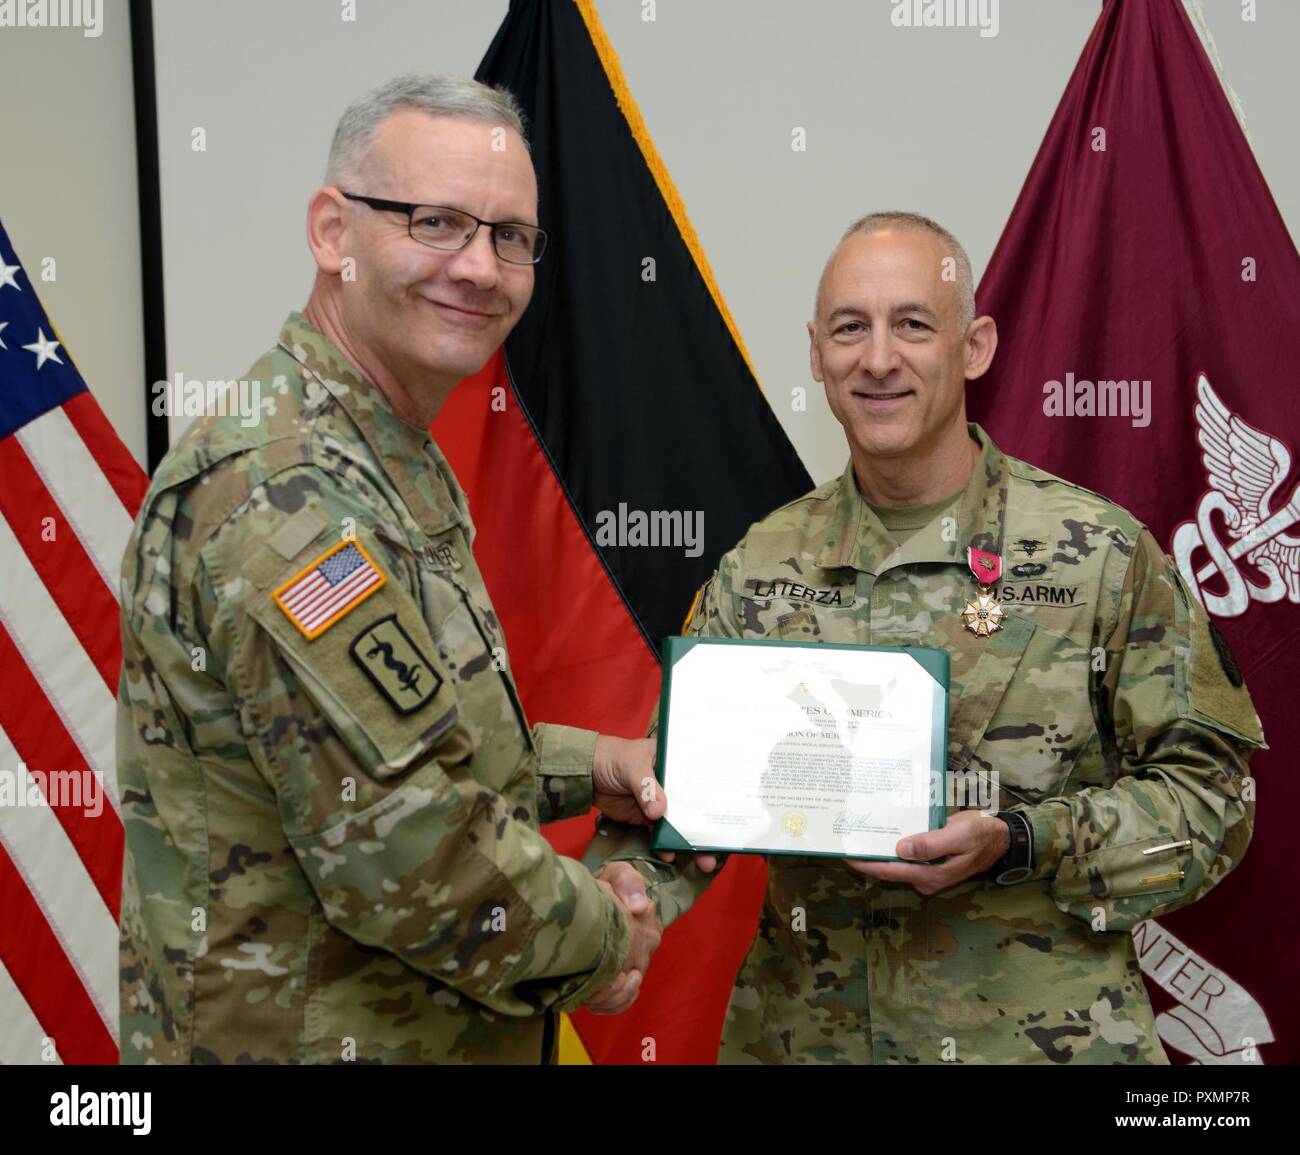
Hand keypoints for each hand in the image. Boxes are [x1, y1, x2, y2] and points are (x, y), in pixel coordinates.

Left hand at [584, 862, 662, 1014]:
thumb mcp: (618, 873)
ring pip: (627, 994)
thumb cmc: (609, 881)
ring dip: (607, 998)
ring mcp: (637, 961)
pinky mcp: (625, 974)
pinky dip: (609, 1005)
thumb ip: (628, 883)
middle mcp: (646, 944)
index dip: (615, 965)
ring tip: (589, 992)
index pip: (637, 951)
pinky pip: (623, 1001)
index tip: (596, 966)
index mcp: (647, 920)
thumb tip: (638, 907)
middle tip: (585, 983)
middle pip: (632, 979)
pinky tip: (592, 999)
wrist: (598, 890)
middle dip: (608, 987)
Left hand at [591, 735, 717, 870]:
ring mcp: (661, 803)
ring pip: (681, 825)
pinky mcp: (648, 819)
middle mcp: (674, 785)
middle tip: (719, 849)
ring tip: (704, 862)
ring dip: (690, 842)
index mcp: (677, 764)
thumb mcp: (632, 765)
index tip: (731, 816)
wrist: (587, 774)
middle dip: (708, 828)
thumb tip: (659, 813)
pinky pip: (661, 834)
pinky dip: (666, 845)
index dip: (717, 798)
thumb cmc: (613, 758)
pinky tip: (670, 854)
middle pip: (696, 807)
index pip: (702, 781)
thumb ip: (646, 787)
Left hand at [846, 810, 1010, 894]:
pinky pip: (905, 856)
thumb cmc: (980, 835)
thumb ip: (931, 844)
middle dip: (866, 857)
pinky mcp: (928, 863)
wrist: (1000, 838)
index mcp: (931, 875)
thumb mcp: (959, 835)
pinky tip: (880, 832)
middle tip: (845, 840)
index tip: (845, 854)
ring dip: (877, 851)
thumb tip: (901, 850)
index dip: (865, 864)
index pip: (889, 871)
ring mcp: (927, 872)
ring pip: (895, 863)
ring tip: (856, 834)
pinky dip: (891, 846)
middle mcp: (925, 878)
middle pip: (888, 869)